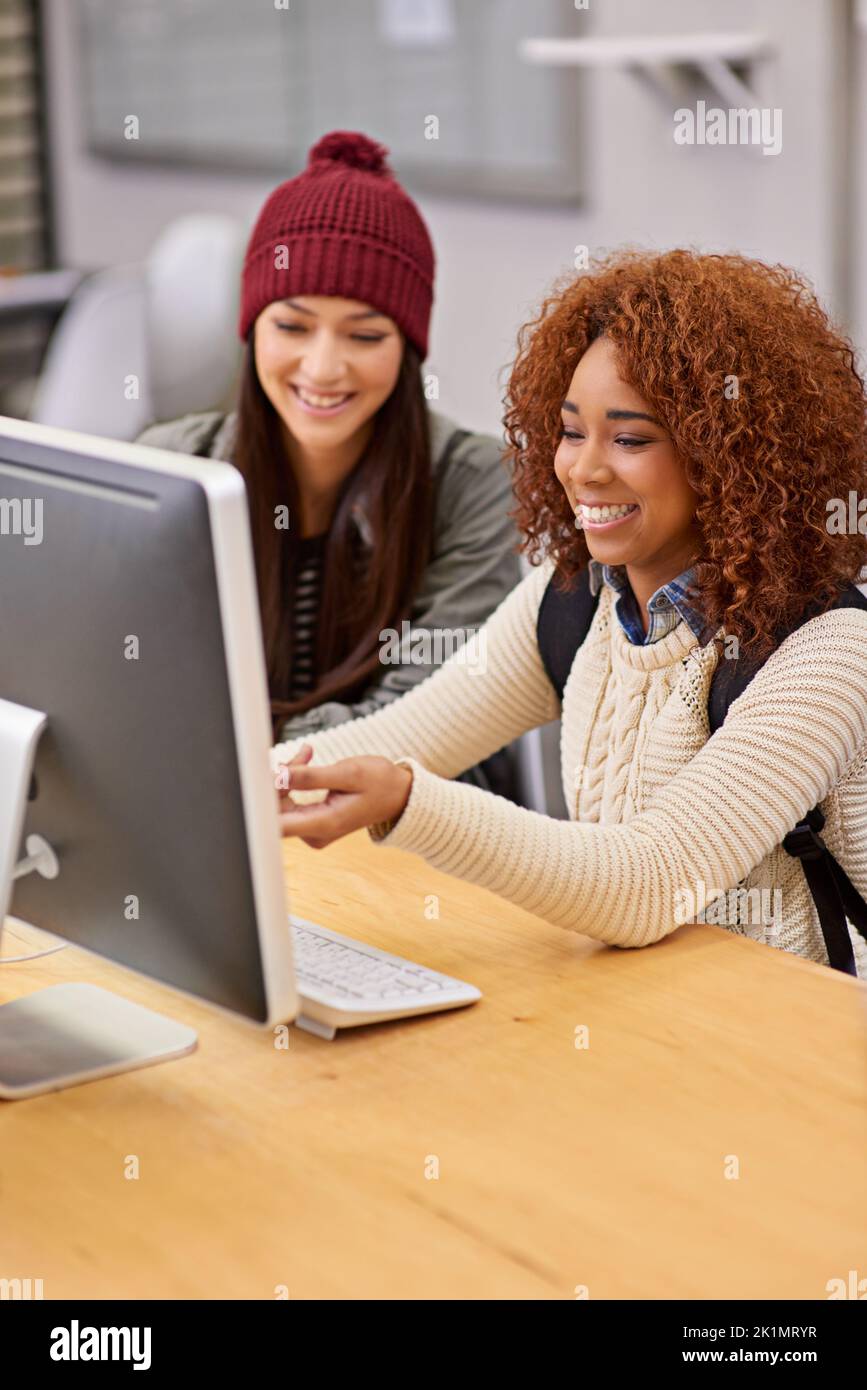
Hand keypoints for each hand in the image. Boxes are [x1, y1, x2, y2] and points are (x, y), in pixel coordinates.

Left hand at [275, 744, 412, 848]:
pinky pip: (289, 802)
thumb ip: (311, 777)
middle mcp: (314, 833)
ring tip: (308, 753)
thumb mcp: (349, 772)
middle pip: (275, 811)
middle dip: (279, 779)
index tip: (265, 775)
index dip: (263, 801)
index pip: (275, 825)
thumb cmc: (379, 782)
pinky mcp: (309, 822)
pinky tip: (307, 760)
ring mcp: (311, 830)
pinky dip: (292, 780)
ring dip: (287, 775)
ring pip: (280, 804)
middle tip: (303, 754)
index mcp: (324, 824)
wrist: (398, 795)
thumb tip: (276, 777)